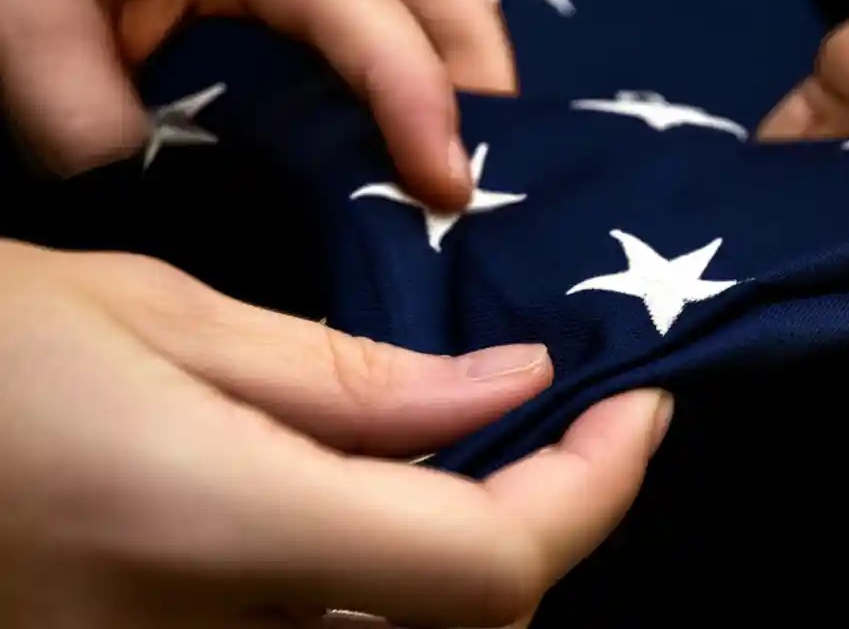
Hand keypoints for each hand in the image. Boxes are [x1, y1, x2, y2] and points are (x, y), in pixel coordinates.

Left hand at [0, 0, 514, 209]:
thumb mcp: (28, 31)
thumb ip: (91, 126)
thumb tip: (174, 196)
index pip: (365, 15)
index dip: (418, 101)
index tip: (445, 191)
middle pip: (450, 0)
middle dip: (482, 100)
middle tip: (463, 201)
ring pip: (443, 5)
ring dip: (466, 92)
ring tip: (442, 184)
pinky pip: (410, 16)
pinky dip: (431, 80)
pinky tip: (403, 147)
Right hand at [0, 239, 671, 627]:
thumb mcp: (156, 316)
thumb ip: (351, 379)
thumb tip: (509, 390)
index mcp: (215, 528)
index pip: (492, 565)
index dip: (595, 493)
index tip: (637, 410)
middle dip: (546, 526)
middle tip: (567, 424)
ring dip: (475, 562)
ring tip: (485, 454)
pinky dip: (390, 589)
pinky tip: (385, 505)